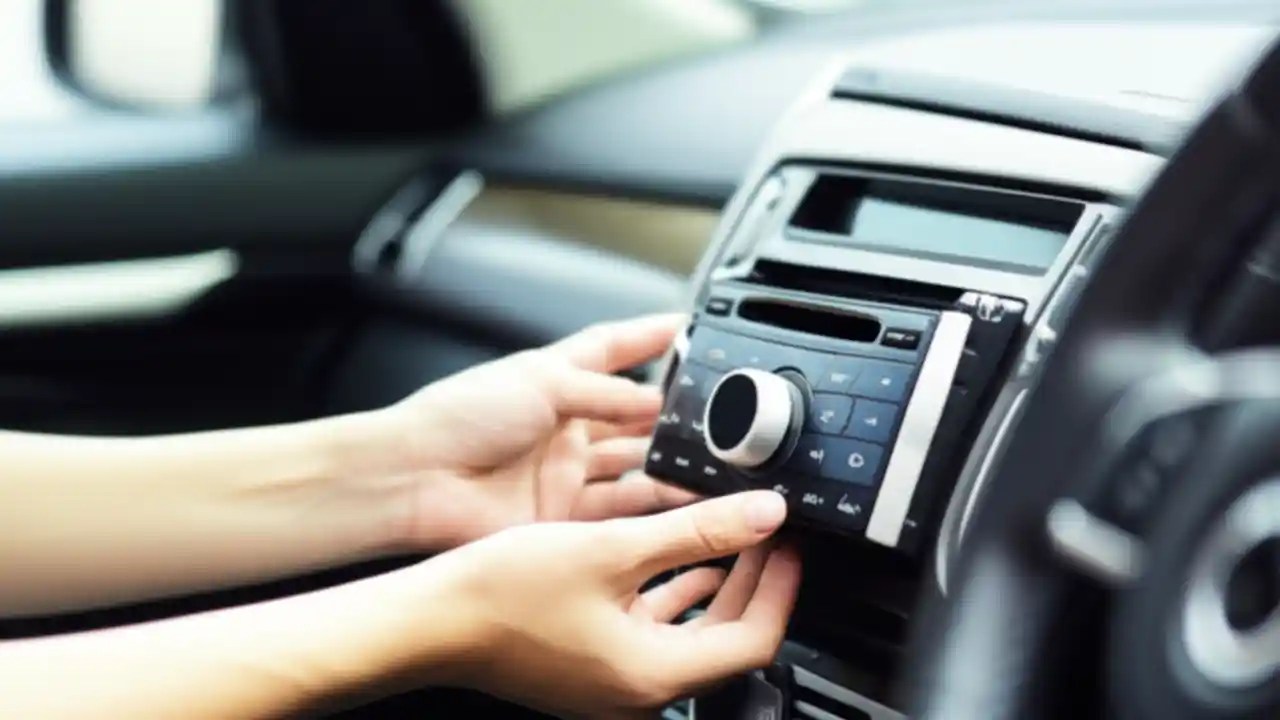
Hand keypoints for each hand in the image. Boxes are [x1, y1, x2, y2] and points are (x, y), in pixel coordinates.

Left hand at [383, 314, 694, 549]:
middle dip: (672, 413)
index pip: (614, 349)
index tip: (690, 327)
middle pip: (632, 414)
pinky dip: (651, 505)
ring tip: (710, 460)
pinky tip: (679, 499)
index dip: (650, 337)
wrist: (415, 480)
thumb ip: (604, 392)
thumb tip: (655, 401)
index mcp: (555, 380)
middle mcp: (565, 425)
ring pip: (633, 464)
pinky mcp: (563, 513)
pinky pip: (620, 508)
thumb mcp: (541, 381)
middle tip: (717, 414)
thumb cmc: (457, 418)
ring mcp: (565, 470)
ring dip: (668, 462)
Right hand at [412, 490, 800, 718]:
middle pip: (727, 639)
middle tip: (767, 533)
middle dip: (753, 581)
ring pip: (690, 633)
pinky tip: (676, 560)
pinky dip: (675, 594)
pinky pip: (652, 631)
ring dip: (716, 584)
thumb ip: (696, 532)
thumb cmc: (502, 596)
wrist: (428, 621)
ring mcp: (612, 684)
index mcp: (653, 676)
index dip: (780, 585)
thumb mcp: (614, 549)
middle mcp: (638, 692)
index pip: (754, 639)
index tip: (790, 543)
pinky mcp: (590, 664)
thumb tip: (762, 517)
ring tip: (733, 535)